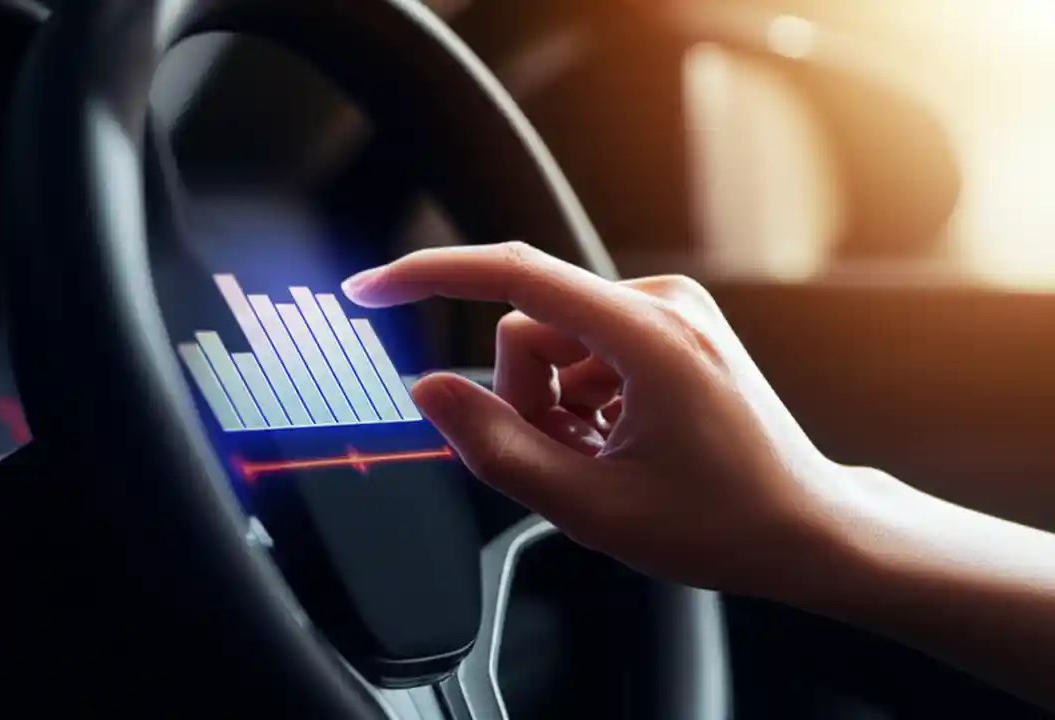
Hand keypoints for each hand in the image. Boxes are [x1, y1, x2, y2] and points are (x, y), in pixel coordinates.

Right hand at [344, 242, 870, 600]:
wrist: (806, 528)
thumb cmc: (721, 523)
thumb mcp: (591, 505)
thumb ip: (495, 447)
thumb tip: (427, 390)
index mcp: (647, 333)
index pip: (514, 278)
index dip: (430, 276)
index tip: (370, 290)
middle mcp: (661, 303)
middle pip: (526, 332)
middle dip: (523, 401)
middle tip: (568, 463)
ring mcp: (669, 312)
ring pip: (550, 347)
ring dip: (553, 408)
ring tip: (604, 461)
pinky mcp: (668, 327)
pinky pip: (582, 352)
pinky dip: (579, 403)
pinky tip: (621, 445)